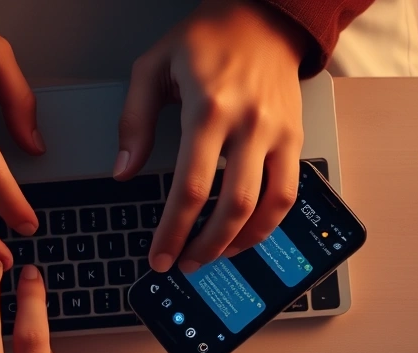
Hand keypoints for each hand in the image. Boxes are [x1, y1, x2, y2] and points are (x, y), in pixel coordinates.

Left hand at [114, 0, 306, 272]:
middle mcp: (249, 123)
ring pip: (268, 206)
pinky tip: (245, 234)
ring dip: (240, 242)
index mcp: (208, 108)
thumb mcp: (152, 67)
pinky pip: (289, 192)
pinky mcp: (295, 137)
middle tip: (183, 264)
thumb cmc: (205, 39)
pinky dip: (268, 222)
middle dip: (206, 246)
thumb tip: (122, 172)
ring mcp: (278, 132)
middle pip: (233, 206)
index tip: (159, 256)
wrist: (262, 17)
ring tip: (213, 256)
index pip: (191, 186)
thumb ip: (133, 122)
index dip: (174, 230)